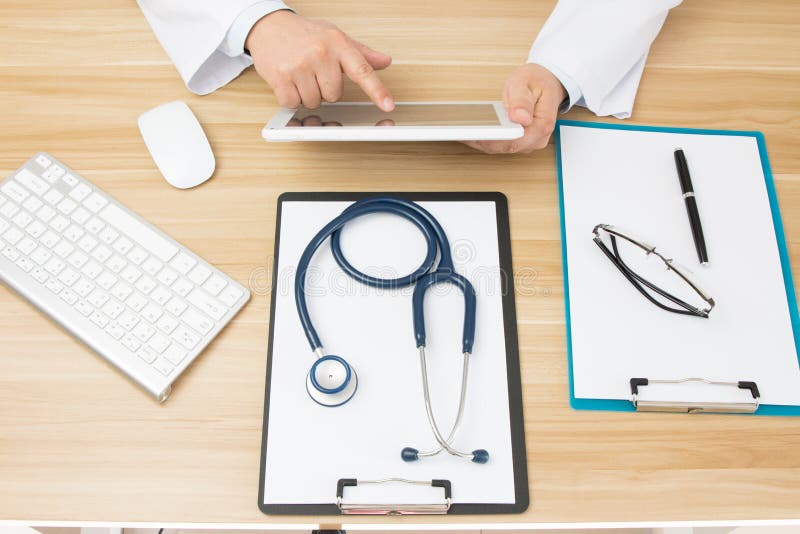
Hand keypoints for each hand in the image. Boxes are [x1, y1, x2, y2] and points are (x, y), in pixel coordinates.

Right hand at [246, 10, 393, 110]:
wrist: (268, 26)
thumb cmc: (304, 33)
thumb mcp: (335, 36)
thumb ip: (361, 53)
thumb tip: (384, 62)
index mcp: (338, 44)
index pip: (362, 70)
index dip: (377, 90)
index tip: (388, 105)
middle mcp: (320, 54)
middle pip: (334, 95)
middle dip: (324, 89)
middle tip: (314, 72)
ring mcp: (300, 66)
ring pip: (314, 101)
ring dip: (307, 94)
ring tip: (300, 75)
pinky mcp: (281, 77)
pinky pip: (293, 103)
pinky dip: (291, 98)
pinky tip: (289, 81)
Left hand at [463, 64, 565, 153]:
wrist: (546, 83)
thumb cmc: (537, 81)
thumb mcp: (526, 82)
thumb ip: (521, 99)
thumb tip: (520, 117)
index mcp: (542, 124)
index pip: (516, 139)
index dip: (494, 139)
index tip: (476, 134)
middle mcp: (536, 138)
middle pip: (505, 146)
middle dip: (482, 140)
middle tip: (460, 132)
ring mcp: (527, 143)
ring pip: (500, 148)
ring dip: (480, 141)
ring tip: (460, 132)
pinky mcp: (518, 142)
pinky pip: (498, 145)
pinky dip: (483, 139)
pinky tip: (468, 132)